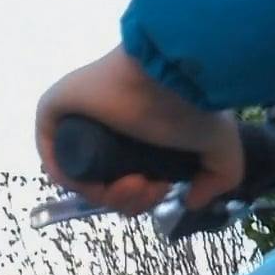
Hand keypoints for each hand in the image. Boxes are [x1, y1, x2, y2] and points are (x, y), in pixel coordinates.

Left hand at [36, 48, 241, 211]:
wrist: (170, 73)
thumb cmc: (193, 104)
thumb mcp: (221, 149)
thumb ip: (219, 177)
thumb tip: (193, 201)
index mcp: (133, 133)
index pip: (124, 180)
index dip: (140, 198)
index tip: (160, 192)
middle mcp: (104, 127)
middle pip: (103, 185)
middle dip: (128, 201)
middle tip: (150, 188)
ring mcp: (77, 119)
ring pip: (81, 178)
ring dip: (109, 197)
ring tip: (136, 184)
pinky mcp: (53, 111)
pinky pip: (52, 159)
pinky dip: (73, 182)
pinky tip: (102, 184)